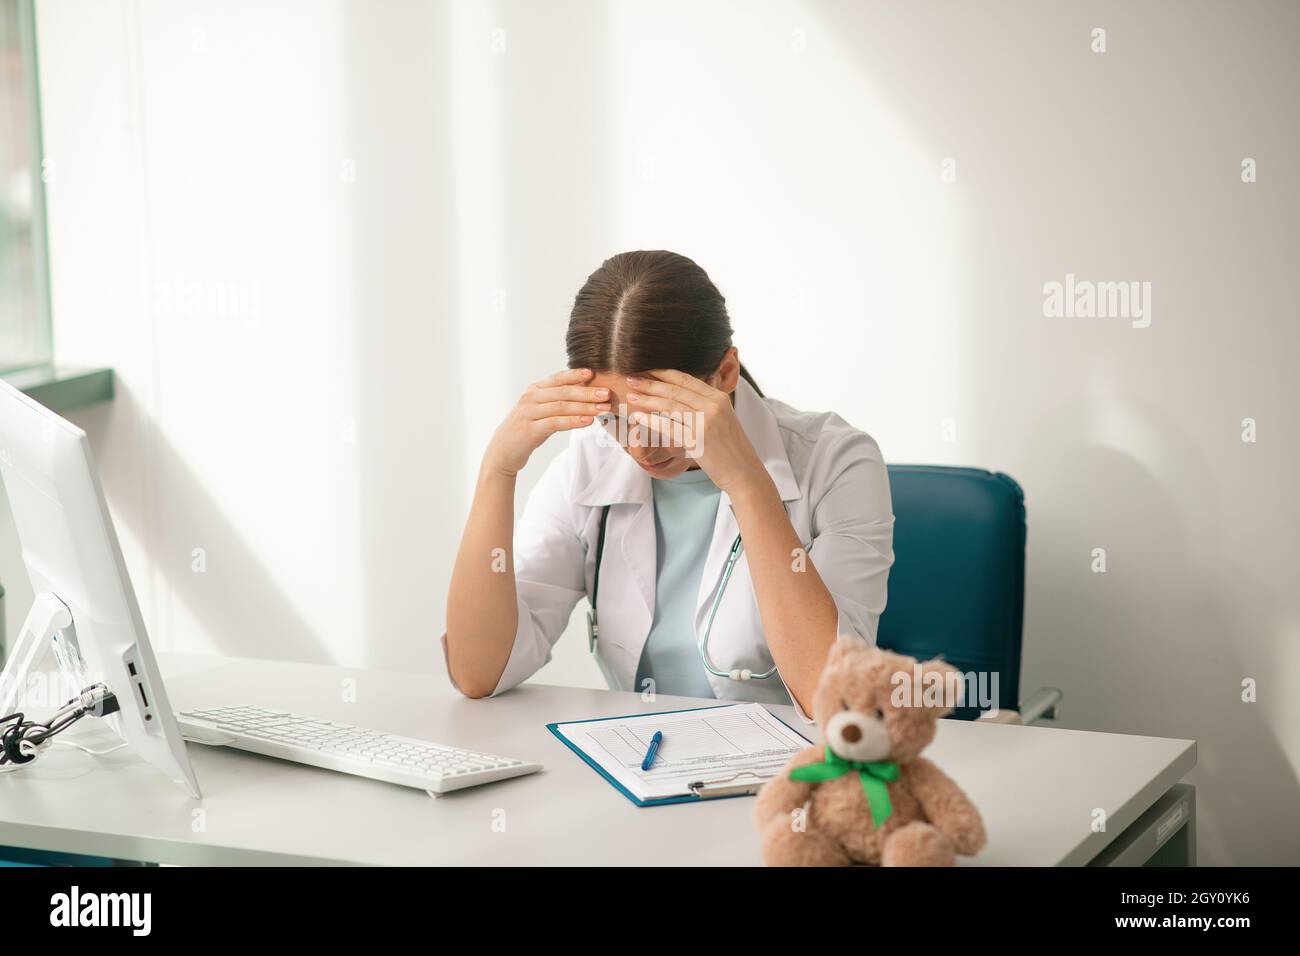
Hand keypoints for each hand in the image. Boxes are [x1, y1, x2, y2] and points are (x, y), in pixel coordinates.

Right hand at [484, 368, 610, 477]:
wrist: (502, 452)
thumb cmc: (527, 429)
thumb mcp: (541, 411)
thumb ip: (558, 401)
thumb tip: (586, 392)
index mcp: (534, 390)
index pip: (558, 378)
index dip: (576, 374)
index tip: (595, 373)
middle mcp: (530, 398)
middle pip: (563, 391)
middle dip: (587, 392)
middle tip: (607, 393)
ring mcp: (528, 413)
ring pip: (561, 406)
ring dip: (585, 407)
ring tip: (604, 409)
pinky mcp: (529, 430)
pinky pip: (555, 423)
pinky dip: (573, 421)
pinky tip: (588, 421)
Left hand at [625, 369, 767, 494]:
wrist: (743, 472)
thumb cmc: (730, 448)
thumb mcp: (723, 418)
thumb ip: (705, 404)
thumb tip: (681, 392)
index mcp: (719, 397)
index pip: (687, 380)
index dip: (664, 373)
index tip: (646, 370)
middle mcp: (713, 406)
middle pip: (675, 390)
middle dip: (650, 383)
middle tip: (631, 379)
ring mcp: (706, 422)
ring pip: (670, 406)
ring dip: (647, 399)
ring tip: (630, 395)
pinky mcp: (697, 440)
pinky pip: (668, 426)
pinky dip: (651, 420)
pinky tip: (638, 416)